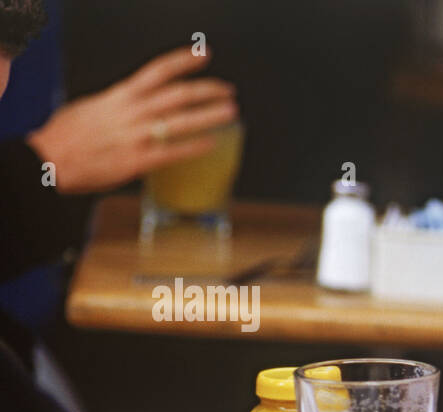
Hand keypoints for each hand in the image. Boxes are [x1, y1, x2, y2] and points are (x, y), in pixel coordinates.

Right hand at [27, 47, 236, 193]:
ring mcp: (137, 136)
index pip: (158, 71)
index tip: (204, 56)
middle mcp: (132, 112)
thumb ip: (117, 106)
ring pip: (181, 120)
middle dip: (207, 90)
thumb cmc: (65, 135)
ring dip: (209, 115)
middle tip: (228, 91)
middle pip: (178, 94)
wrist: (49, 159)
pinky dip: (194, 147)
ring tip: (230, 113)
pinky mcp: (137, 161)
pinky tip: (210, 144)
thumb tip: (131, 105)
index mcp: (120, 96)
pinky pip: (173, 152)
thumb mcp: (91, 107)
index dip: (184, 61)